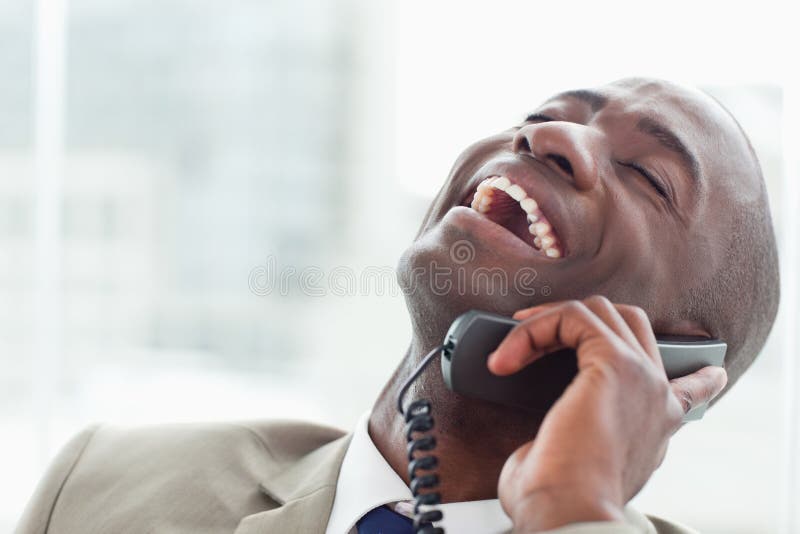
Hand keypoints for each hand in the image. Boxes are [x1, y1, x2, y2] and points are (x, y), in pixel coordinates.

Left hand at [488, 296, 726, 532]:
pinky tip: (507, 358)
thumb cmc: (560, 501)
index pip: (691, 394)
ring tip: (509, 353)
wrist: (569, 514)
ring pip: (598, 312)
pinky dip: (533, 329)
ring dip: (545, 322)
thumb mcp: (573, 466)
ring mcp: (641, 376)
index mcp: (654, 429)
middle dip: (577, 320)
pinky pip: (572, 317)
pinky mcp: (615, 363)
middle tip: (533, 335)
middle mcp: (656, 399)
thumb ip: (572, 443)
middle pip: (631, 326)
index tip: (712, 372)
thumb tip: (535, 442)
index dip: (699, 378)